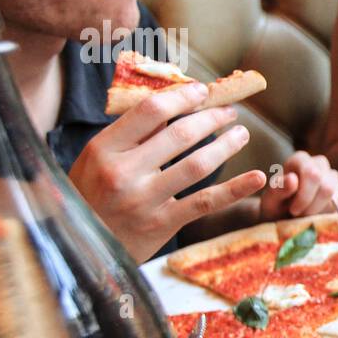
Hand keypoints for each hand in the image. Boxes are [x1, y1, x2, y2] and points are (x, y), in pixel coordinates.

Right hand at [69, 83, 264, 261]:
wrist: (80, 247)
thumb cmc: (92, 194)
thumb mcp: (99, 159)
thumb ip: (133, 134)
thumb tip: (176, 105)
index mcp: (103, 149)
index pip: (150, 112)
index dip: (182, 97)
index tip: (203, 91)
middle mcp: (123, 173)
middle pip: (179, 135)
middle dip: (211, 118)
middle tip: (229, 112)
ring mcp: (144, 200)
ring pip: (197, 165)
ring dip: (226, 145)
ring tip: (241, 134)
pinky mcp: (163, 224)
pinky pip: (205, 202)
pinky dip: (235, 189)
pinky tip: (257, 177)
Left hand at [259, 151, 337, 219]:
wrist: (283, 217)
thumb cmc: (275, 206)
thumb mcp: (270, 201)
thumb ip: (279, 189)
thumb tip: (293, 179)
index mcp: (301, 159)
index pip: (312, 174)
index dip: (304, 196)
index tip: (292, 210)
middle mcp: (320, 164)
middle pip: (327, 187)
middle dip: (312, 207)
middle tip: (298, 215)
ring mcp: (334, 177)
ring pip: (336, 198)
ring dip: (319, 212)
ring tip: (304, 216)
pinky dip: (327, 216)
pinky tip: (314, 217)